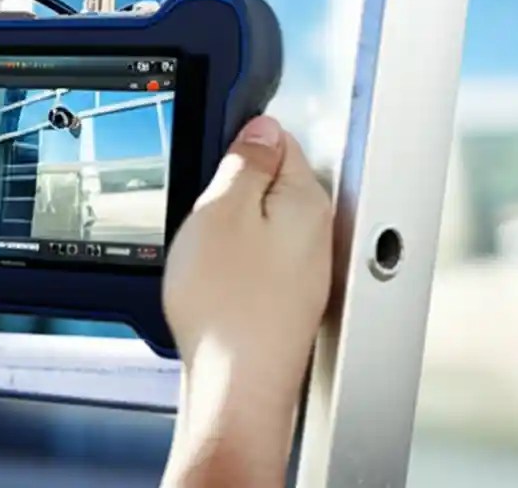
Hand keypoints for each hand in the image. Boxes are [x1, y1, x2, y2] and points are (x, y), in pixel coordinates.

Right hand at [162, 115, 331, 486]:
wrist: (234, 389)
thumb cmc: (227, 307)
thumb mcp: (221, 210)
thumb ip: (246, 161)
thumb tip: (262, 128)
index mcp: (306, 201)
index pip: (279, 140)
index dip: (237, 144)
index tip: (213, 164)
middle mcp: (314, 236)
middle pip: (268, 186)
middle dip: (228, 195)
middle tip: (202, 220)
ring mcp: (302, 272)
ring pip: (257, 229)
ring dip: (226, 236)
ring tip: (205, 261)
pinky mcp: (284, 303)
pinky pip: (253, 266)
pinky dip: (228, 270)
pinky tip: (212, 289)